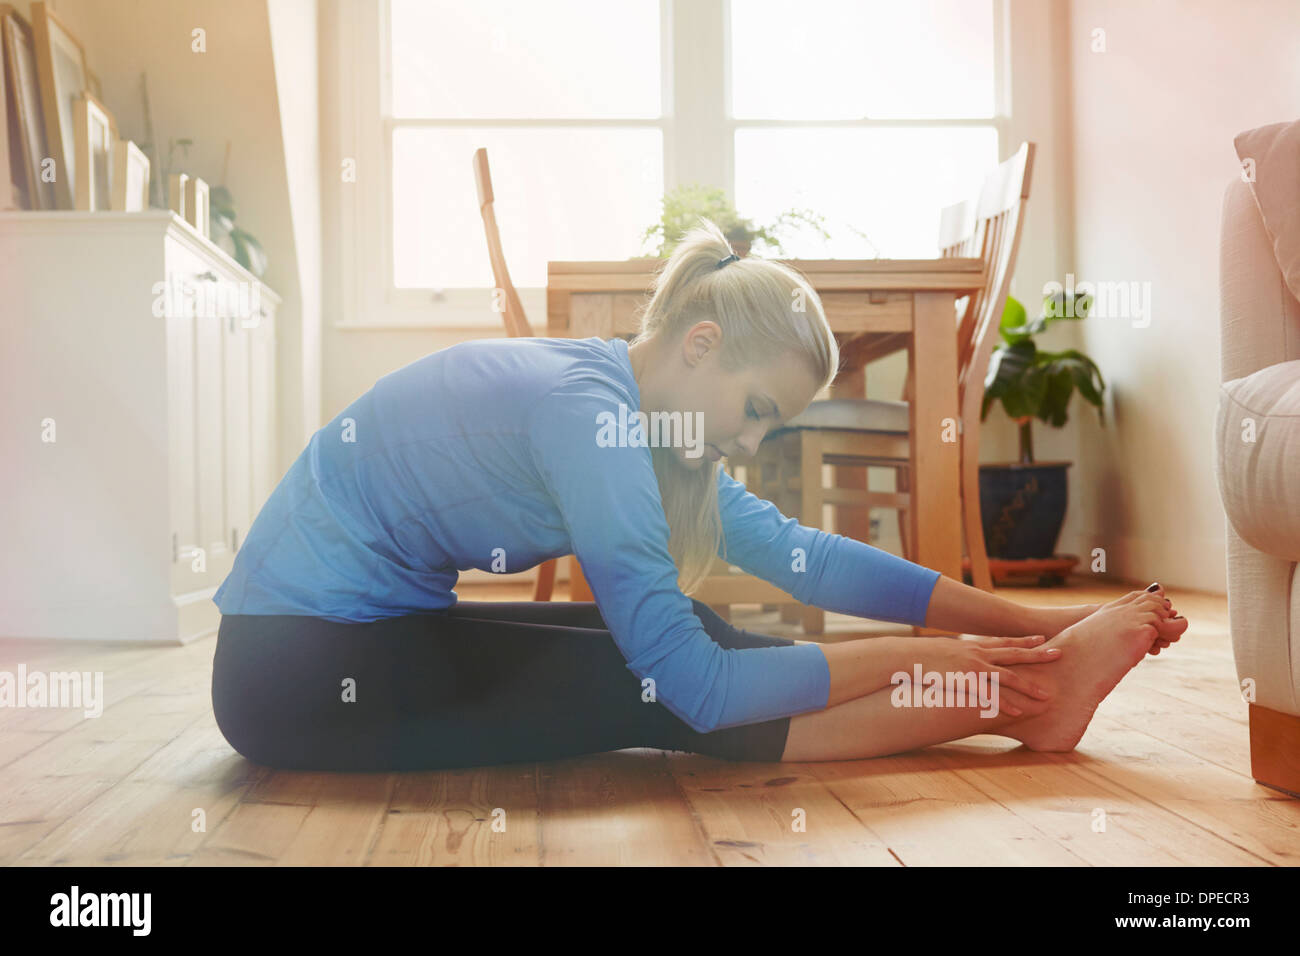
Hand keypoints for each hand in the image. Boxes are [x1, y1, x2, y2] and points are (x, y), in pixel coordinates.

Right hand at [908, 635, 1061, 716]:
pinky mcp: (964, 681)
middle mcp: (977, 654)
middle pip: (1014, 654)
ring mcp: (972, 667)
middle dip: (1038, 655)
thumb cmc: (921, 657)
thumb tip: (963, 660)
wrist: (905, 657)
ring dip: (1028, 686)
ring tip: (1046, 696)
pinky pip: (990, 694)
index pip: (1004, 642)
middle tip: (1059, 655)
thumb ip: (959, 656)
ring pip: (1008, 676)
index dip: (1024, 641)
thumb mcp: (945, 652)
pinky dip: (1005, 703)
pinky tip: (1018, 712)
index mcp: (973, 647)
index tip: (1042, 640)